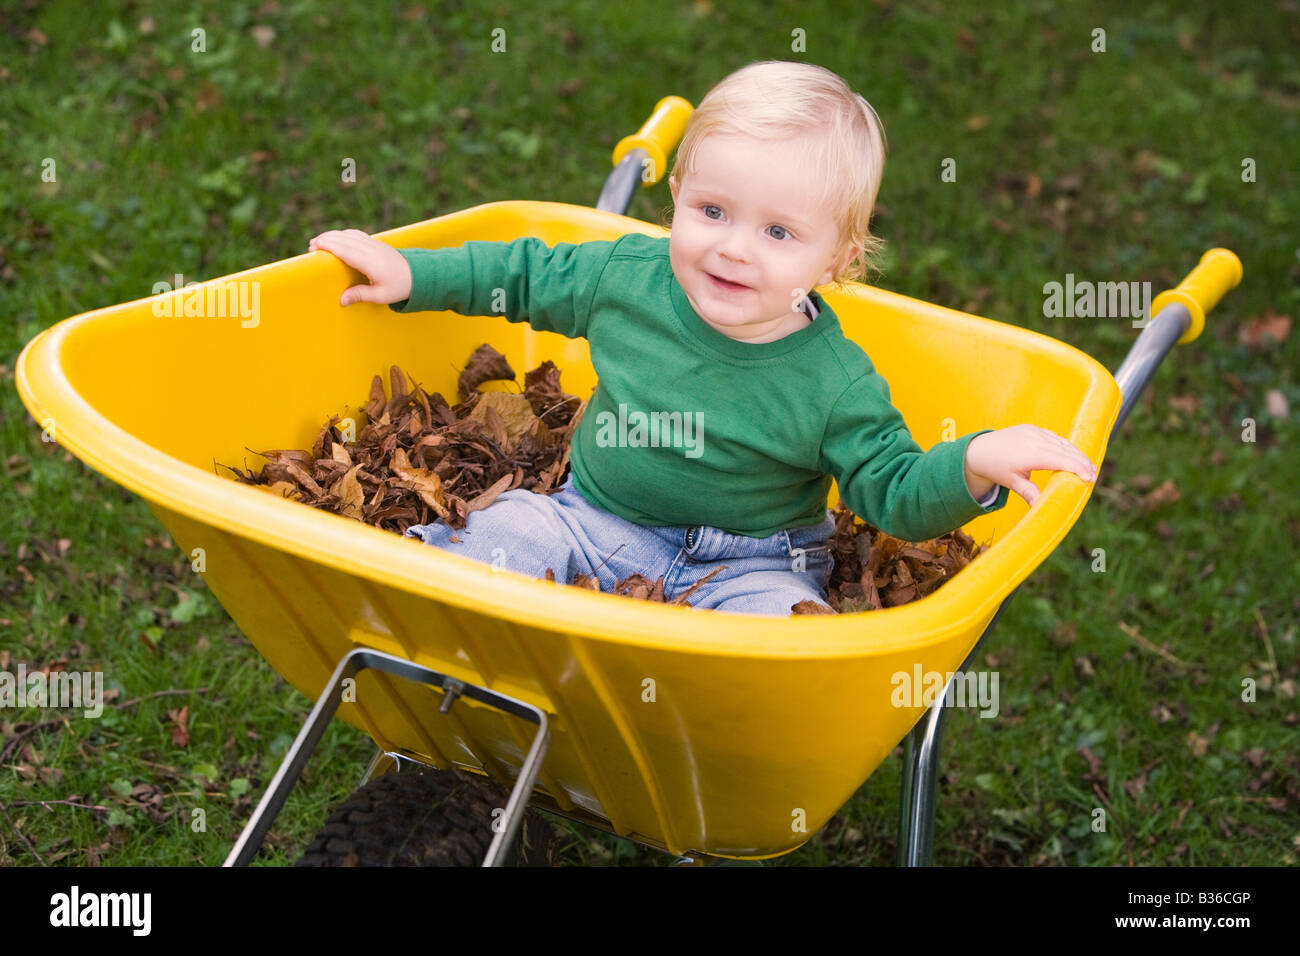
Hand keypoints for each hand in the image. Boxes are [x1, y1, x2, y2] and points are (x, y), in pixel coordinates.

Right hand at [308, 228, 412, 306]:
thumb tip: (341, 300)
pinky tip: (336, 238)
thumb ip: (360, 295)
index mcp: (371, 262)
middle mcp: (371, 250)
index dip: (329, 246)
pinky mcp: (376, 243)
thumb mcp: (381, 296)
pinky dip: (344, 234)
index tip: (315, 246)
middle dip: (326, 239)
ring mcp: (374, 244)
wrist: (418, 275)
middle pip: (344, 239)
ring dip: (333, 236)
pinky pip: (357, 234)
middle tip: (311, 245)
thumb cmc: (400, 287)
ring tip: (319, 241)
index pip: (346, 250)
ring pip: (349, 235)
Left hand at [965, 425, 1097, 507]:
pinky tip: (1074, 456)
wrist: (980, 449)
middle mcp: (1034, 439)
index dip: (1077, 468)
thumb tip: (1038, 507)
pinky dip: (1066, 447)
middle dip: (1082, 462)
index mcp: (1030, 453)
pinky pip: (1055, 437)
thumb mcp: (1011, 482)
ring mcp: (1035, 432)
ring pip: (1062, 443)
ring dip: (1077, 454)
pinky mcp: (1033, 429)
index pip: (1061, 460)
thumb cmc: (996, 468)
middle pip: (1066, 451)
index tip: (1090, 479)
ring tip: (1088, 467)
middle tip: (1094, 476)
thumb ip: (1028, 492)